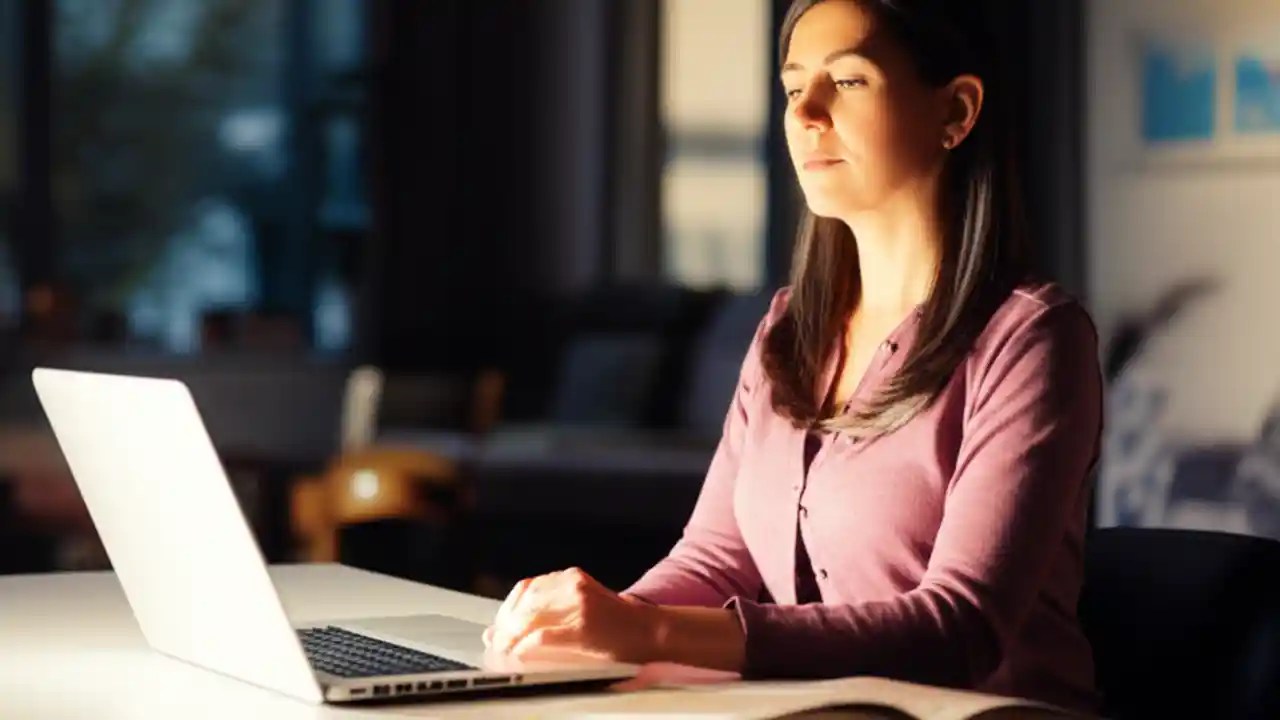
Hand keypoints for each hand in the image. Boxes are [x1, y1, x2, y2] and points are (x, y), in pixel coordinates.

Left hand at [482, 567, 657, 663]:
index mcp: (572, 577)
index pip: (527, 587)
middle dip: (506, 623)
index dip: (508, 607)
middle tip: (497, 641)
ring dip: (511, 636)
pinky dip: (524, 647)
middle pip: (524, 602)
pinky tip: (518, 654)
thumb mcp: (581, 607)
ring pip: (528, 618)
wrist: (650, 632)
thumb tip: (501, 630)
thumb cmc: (617, 623)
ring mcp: (578, 605)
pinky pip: (541, 637)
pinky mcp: (582, 628)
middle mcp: (573, 585)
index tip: (499, 624)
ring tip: (504, 650)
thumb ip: (545, 613)